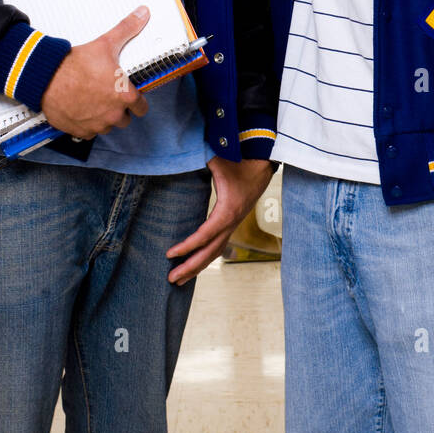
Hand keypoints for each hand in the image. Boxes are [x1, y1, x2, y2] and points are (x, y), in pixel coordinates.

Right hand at [40, 6, 149, 137]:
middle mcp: (113, 114)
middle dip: (119, 108)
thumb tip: (142, 14)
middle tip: (108, 94)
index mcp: (124, 96)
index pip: (142, 107)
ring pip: (107, 126)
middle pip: (125, 118)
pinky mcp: (80, 131)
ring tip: (93, 100)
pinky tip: (81, 109)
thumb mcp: (106, 43)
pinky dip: (86, 124)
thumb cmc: (74, 64)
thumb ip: (127, 29)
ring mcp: (96, 125)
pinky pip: (89, 132)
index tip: (130, 95)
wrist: (46, 77)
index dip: (136, 100)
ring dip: (103, 117)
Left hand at [166, 156, 273, 283]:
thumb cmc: (241, 161)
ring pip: (215, 252)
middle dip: (190, 266)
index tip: (170, 254)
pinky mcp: (232, 222)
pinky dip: (205, 257)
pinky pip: (218, 245)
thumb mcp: (218, 160)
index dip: (187, 246)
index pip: (205, 235)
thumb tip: (179, 153)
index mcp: (227, 210)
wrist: (263, 163)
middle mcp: (231, 222)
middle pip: (210, 252)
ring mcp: (233, 224)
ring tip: (179, 279)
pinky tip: (195, 264)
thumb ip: (199, 160)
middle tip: (171, 279)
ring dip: (197, 267)